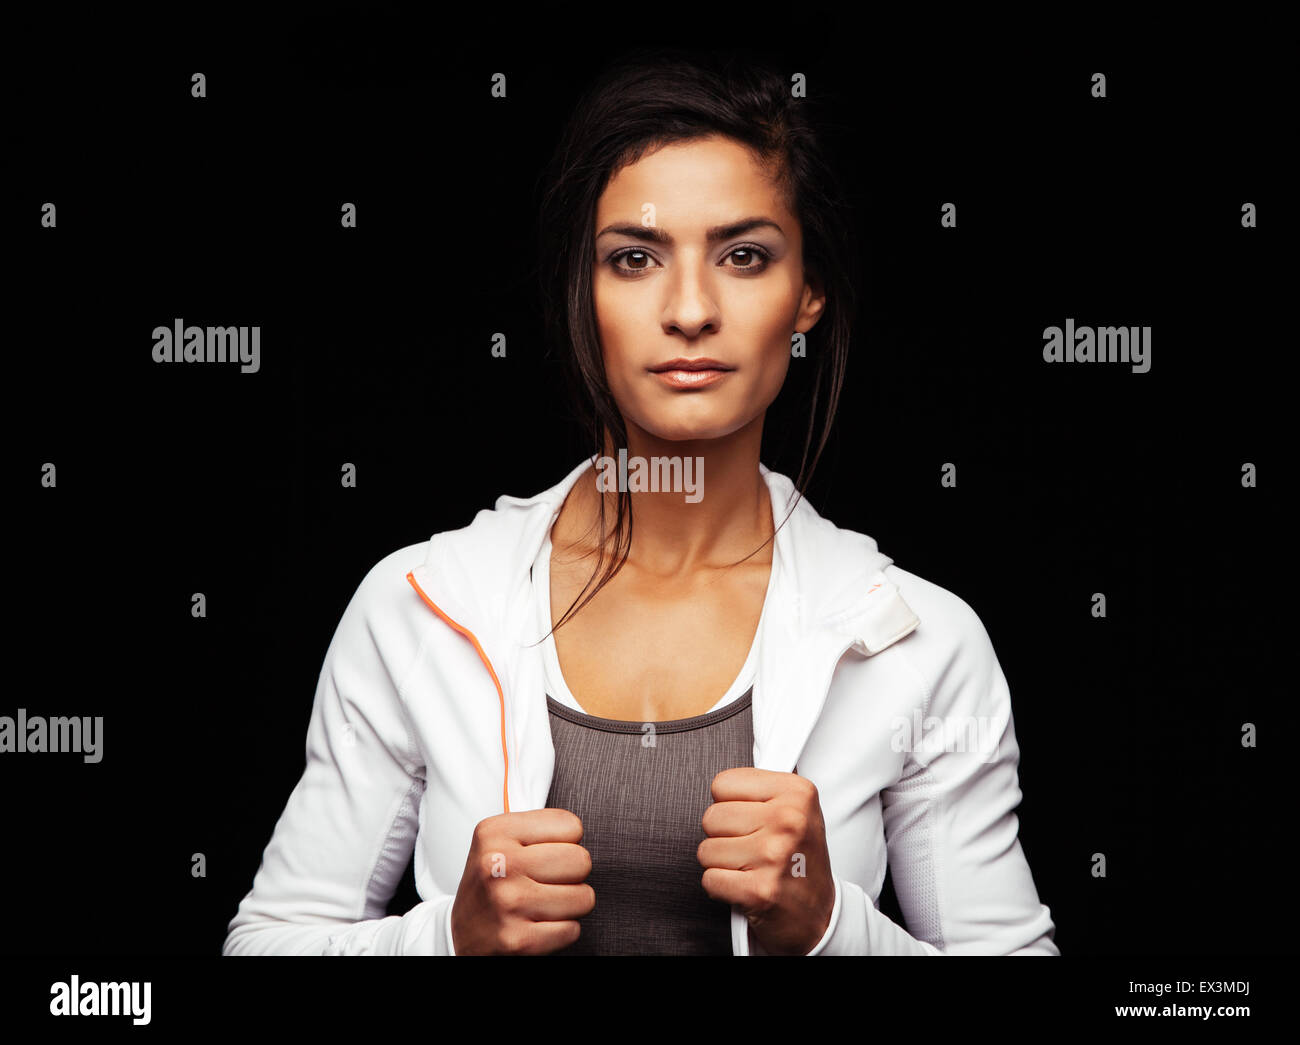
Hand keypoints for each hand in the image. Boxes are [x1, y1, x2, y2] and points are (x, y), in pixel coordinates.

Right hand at [450, 808, 594, 954]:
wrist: (458, 935)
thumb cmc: (490, 885)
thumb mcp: (499, 841)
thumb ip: (538, 828)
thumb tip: (578, 831)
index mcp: (495, 832)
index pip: (571, 826)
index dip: (566, 842)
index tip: (546, 854)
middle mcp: (499, 864)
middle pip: (581, 861)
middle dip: (573, 874)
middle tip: (548, 881)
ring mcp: (508, 902)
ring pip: (583, 897)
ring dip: (571, 905)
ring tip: (544, 903)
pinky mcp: (518, 939)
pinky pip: (572, 930)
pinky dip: (562, 930)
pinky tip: (538, 924)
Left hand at [697, 768, 834, 954]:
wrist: (818, 916)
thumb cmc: (799, 860)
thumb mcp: (797, 810)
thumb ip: (762, 789)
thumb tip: (723, 781)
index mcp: (797, 793)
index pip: (723, 783)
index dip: (731, 804)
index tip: (751, 819)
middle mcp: (788, 820)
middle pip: (712, 816)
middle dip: (723, 836)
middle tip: (749, 848)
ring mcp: (774, 856)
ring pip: (706, 849)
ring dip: (720, 863)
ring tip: (748, 868)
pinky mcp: (760, 890)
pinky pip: (709, 879)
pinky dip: (720, 887)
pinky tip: (744, 886)